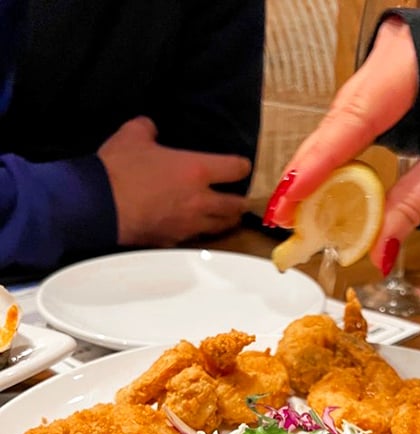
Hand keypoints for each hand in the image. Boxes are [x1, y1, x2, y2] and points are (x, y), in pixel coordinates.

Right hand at [98, 116, 251, 246]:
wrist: (100, 206)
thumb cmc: (119, 168)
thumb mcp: (132, 135)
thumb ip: (148, 128)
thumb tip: (151, 128)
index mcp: (196, 170)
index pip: (235, 168)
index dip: (242, 166)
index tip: (241, 166)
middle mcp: (200, 201)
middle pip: (235, 206)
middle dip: (240, 201)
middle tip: (238, 198)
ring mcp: (188, 225)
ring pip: (221, 227)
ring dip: (226, 220)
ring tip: (225, 216)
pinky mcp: (173, 241)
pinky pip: (196, 238)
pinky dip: (200, 233)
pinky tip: (194, 228)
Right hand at [266, 16, 419, 270]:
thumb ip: (413, 206)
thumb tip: (377, 252)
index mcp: (415, 64)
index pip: (355, 117)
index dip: (318, 162)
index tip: (291, 198)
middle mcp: (390, 58)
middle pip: (337, 122)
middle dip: (309, 174)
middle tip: (283, 217)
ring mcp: (380, 71)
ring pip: (337, 126)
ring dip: (316, 173)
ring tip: (295, 214)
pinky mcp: (378, 91)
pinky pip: (347, 128)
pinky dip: (333, 164)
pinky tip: (317, 194)